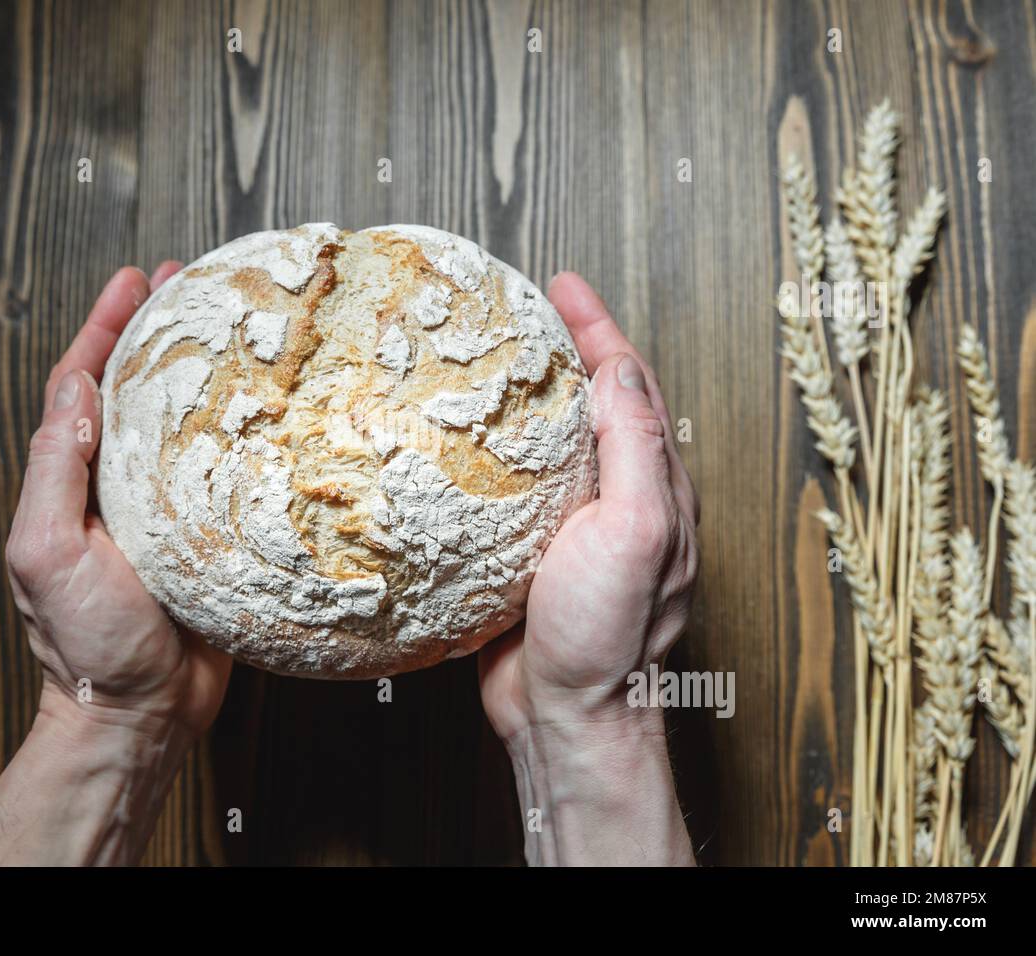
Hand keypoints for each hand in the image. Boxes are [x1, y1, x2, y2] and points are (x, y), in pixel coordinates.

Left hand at [5, 263, 231, 738]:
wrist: (143, 714)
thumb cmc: (87, 644)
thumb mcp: (48, 552)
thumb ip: (56, 473)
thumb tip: (77, 391)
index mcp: (75, 482)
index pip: (83, 385)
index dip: (104, 328)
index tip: (134, 281)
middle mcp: (120, 487)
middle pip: (138, 391)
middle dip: (158, 332)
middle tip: (192, 283)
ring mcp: (169, 510)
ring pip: (187, 426)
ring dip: (206, 373)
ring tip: (238, 327)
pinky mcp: (215, 538)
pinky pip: (231, 475)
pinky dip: (247, 436)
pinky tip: (275, 410)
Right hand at [478, 272, 698, 864]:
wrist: (567, 715)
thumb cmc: (609, 634)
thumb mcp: (637, 530)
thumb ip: (635, 447)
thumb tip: (619, 369)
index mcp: (654, 485)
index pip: (629, 383)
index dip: (598, 327)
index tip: (562, 284)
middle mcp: (620, 498)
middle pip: (594, 400)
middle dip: (566, 345)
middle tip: (524, 304)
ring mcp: (575, 525)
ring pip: (552, 439)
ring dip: (528, 391)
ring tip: (490, 353)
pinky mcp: (530, 551)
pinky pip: (512, 484)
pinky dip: (493, 447)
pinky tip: (461, 439)